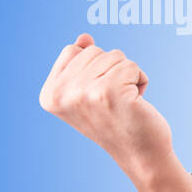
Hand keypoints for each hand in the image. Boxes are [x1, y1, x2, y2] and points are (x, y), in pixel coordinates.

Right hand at [38, 33, 172, 180]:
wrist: (141, 154)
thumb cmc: (118, 120)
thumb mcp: (92, 91)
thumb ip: (82, 63)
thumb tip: (84, 38)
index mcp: (49, 94)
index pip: (73, 50)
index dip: (94, 67)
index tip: (98, 96)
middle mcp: (61, 94)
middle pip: (95, 50)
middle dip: (113, 70)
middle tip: (115, 101)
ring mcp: (84, 93)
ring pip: (115, 55)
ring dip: (128, 76)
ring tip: (125, 102)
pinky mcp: (110, 92)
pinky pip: (132, 66)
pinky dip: (141, 80)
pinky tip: (137, 103)